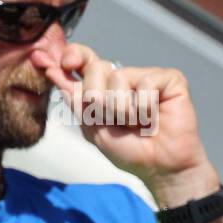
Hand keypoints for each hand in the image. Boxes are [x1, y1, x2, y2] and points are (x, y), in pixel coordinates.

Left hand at [34, 44, 216, 203]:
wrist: (158, 166)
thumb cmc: (127, 149)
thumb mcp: (91, 127)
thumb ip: (75, 101)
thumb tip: (54, 72)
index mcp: (102, 87)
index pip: (84, 60)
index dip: (73, 55)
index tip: (63, 63)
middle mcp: (123, 78)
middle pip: (97, 67)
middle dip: (96, 98)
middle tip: (111, 120)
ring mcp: (145, 76)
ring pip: (118, 77)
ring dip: (121, 110)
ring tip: (135, 123)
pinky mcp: (169, 79)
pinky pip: (145, 84)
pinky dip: (144, 108)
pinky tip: (153, 119)